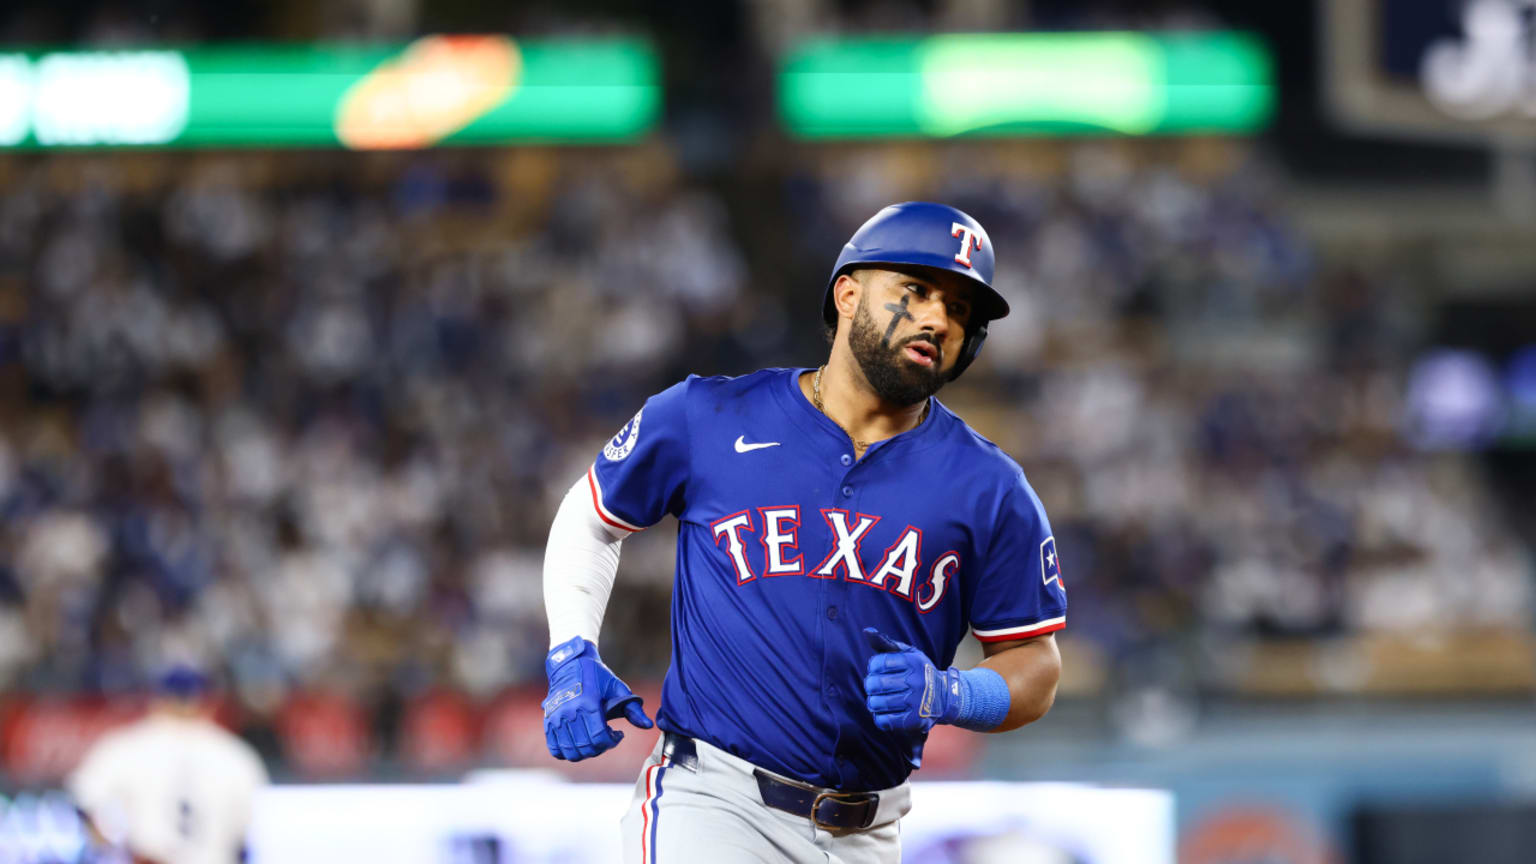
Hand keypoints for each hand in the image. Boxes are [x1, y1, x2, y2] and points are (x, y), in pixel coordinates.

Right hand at [542, 636, 653, 760]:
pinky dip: (567, 752)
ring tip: (593, 741)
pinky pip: (555, 748)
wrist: (570, 664)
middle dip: (601, 748)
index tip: (618, 734)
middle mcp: (570, 712)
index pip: (600, 738)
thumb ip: (633, 709)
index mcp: (589, 703)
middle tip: (607, 737)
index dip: (612, 742)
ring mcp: (557, 717)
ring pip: (571, 752)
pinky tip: (578, 743)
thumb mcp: (618, 688)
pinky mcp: (548, 720)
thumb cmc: (597, 676)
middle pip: (587, 747)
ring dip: (586, 752)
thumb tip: (648, 725)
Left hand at [862, 627, 960, 734]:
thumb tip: (867, 631)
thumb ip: (886, 643)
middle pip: (875, 684)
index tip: (879, 671)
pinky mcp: (914, 721)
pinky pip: (884, 721)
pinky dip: (880, 718)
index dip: (873, 668)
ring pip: (877, 703)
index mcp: (913, 662)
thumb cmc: (919, 672)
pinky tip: (886, 713)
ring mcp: (916, 702)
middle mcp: (917, 681)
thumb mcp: (908, 654)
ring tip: (879, 701)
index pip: (878, 663)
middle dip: (871, 686)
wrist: (945, 697)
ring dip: (873, 702)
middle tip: (876, 687)